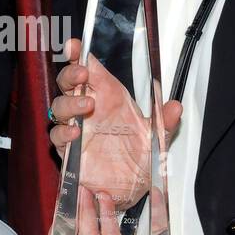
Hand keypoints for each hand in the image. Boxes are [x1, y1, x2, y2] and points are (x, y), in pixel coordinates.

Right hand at [48, 36, 181, 211]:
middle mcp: (88, 109)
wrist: (131, 189)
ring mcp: (76, 128)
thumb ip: (165, 121)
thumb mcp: (157, 137)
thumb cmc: (138, 156)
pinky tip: (75, 132)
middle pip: (68, 83)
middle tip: (82, 75)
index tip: (75, 45)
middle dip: (71, 74)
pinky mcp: (69, 150)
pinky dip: (63, 133)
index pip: (89, 68)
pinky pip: (58, 136)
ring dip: (69, 103)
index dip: (77, 54)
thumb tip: (176, 106)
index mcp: (107, 96)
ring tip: (86, 106)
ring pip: (59, 107)